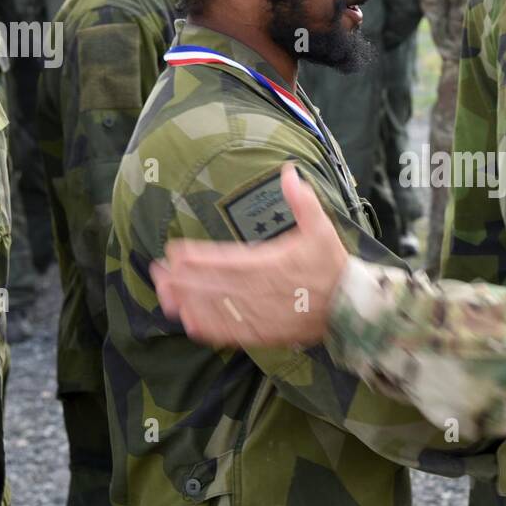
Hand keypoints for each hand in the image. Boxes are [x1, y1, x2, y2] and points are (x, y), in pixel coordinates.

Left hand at [151, 164, 348, 348]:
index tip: (174, 252)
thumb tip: (289, 171)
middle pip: (213, 285)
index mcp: (270, 264)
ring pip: (216, 309)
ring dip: (188, 302)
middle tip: (156, 273)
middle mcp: (260, 291)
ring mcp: (260, 315)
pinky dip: (207, 328)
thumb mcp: (321, 228)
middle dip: (182, 279)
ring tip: (164, 295)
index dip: (198, 257)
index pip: (226, 260)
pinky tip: (188, 322)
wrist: (350, 308)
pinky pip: (229, 332)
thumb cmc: (332, 266)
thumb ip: (302, 201)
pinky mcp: (263, 334)